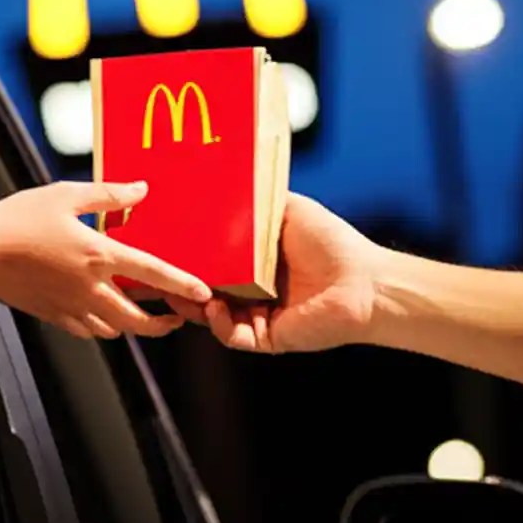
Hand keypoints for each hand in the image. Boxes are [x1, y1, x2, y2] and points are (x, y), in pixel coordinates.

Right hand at [0, 181, 212, 339]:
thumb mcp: (64, 195)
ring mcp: (70, 306)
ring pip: (114, 329)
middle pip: (138, 319)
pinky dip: (100, 327)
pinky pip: (86, 331)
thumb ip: (107, 194)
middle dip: (163, 323)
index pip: (152, 273)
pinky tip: (100, 317)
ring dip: (132, 325)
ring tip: (139, 316)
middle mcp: (89, 287)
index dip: (182, 284)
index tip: (203, 292)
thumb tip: (139, 190)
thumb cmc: (16, 219)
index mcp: (98, 255)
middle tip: (175, 319)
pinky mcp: (52, 316)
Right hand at [180, 193, 382, 352]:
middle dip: (179, 284)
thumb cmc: (332, 243)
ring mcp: (259, 317)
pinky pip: (233, 336)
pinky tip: (215, 307)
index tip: (164, 246)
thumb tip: (221, 185)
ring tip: (178, 289)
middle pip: (204, 292)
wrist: (366, 280)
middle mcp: (253, 292)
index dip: (187, 258)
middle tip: (156, 274)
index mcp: (254, 265)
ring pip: (212, 317)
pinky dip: (219, 324)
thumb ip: (253, 205)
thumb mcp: (286, 211)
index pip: (211, 263)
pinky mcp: (268, 338)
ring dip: (193, 305)